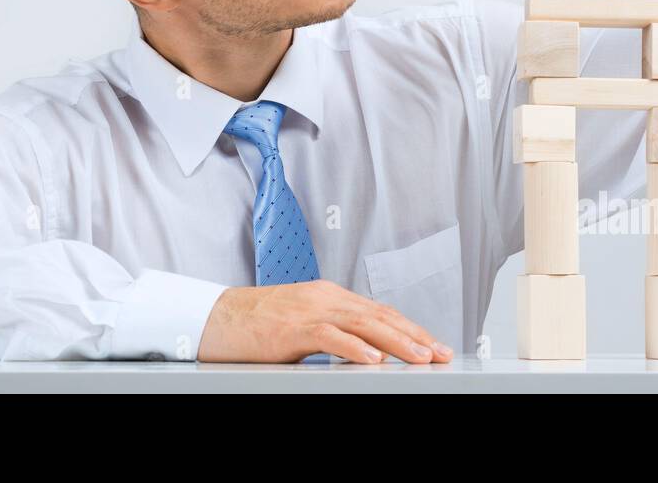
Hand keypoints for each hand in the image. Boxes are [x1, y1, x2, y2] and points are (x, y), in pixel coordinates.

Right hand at [197, 280, 454, 363]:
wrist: (215, 318)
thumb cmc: (255, 327)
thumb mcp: (301, 327)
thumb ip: (331, 334)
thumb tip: (364, 354)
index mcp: (329, 297)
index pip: (379, 312)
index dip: (410, 328)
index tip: (434, 345)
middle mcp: (325, 298)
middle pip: (380, 315)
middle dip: (415, 335)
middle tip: (441, 354)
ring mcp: (310, 310)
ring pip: (364, 323)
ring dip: (397, 342)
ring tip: (421, 358)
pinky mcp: (293, 327)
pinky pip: (331, 336)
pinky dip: (356, 347)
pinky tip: (374, 359)